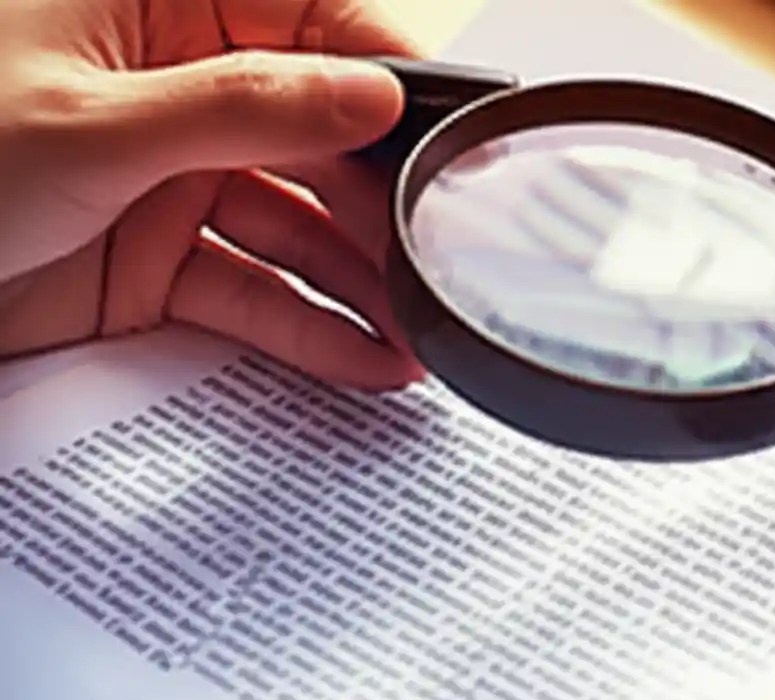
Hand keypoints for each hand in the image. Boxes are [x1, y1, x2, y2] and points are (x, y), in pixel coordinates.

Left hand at [0, 0, 426, 388]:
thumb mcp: (93, 126)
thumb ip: (243, 107)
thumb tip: (370, 94)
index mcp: (152, 13)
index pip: (308, 20)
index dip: (384, 72)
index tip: (446, 130)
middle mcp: (172, 92)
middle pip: (317, 138)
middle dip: (383, 201)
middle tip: (437, 252)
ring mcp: (167, 181)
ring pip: (295, 226)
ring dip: (360, 280)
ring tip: (416, 324)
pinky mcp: (155, 264)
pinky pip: (252, 294)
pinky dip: (308, 331)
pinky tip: (365, 355)